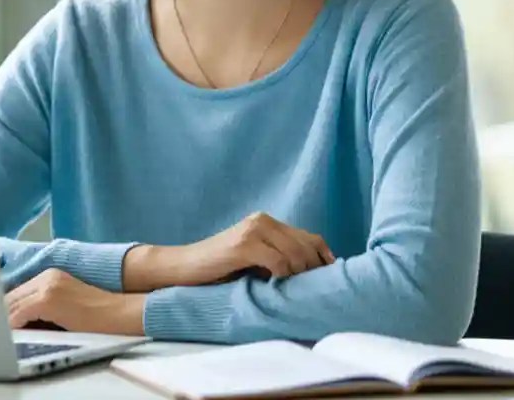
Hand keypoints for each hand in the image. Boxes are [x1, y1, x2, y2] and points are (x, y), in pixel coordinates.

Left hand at [4, 268, 146, 334]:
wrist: (118, 313)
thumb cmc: (97, 315)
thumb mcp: (66, 303)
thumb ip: (44, 305)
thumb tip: (20, 321)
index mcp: (50, 276)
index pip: (17, 292)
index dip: (5, 308)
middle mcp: (46, 277)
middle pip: (11, 296)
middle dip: (1, 314)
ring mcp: (47, 286)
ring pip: (12, 304)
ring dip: (5, 320)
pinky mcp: (48, 300)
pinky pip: (19, 313)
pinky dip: (12, 325)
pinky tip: (12, 334)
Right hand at [122, 212, 334, 291]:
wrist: (184, 267)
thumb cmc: (220, 269)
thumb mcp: (255, 259)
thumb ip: (279, 256)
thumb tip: (314, 274)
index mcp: (267, 221)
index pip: (311, 238)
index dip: (325, 259)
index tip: (329, 280)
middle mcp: (262, 221)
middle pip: (306, 245)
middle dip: (314, 270)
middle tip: (312, 291)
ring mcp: (252, 231)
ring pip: (295, 253)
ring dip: (299, 275)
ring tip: (293, 290)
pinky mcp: (243, 245)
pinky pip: (278, 262)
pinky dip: (282, 276)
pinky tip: (275, 286)